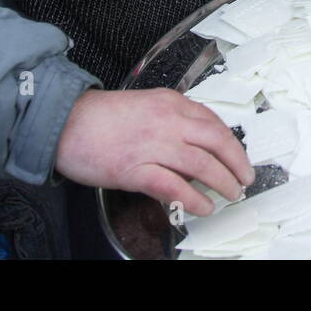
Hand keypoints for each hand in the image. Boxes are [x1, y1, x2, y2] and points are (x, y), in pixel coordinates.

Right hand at [55, 88, 254, 215]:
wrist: (64, 122)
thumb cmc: (99, 116)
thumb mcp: (145, 105)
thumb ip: (171, 119)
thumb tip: (195, 142)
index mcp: (170, 102)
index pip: (213, 121)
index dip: (231, 142)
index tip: (239, 156)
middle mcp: (167, 121)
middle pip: (217, 141)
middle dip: (238, 162)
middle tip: (246, 178)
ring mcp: (153, 145)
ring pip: (202, 165)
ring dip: (223, 182)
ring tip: (231, 194)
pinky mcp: (136, 169)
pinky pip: (175, 187)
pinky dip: (194, 199)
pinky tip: (204, 207)